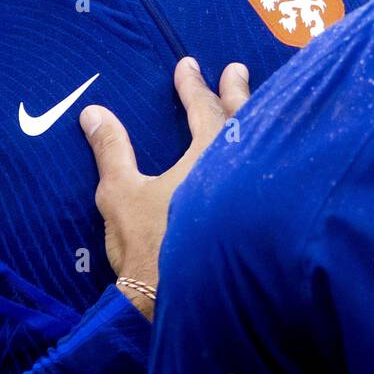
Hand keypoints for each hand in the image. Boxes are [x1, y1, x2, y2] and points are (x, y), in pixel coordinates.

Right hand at [80, 56, 250, 319]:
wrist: (190, 308)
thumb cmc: (154, 250)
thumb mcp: (122, 197)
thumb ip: (112, 151)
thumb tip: (93, 112)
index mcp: (209, 155)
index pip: (204, 109)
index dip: (193, 86)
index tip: (188, 64)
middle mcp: (244, 168)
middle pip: (246, 119)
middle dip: (237, 91)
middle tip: (235, 69)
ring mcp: (262, 196)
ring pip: (270, 144)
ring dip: (261, 120)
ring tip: (260, 105)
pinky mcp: (271, 224)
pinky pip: (279, 174)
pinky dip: (275, 156)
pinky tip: (272, 162)